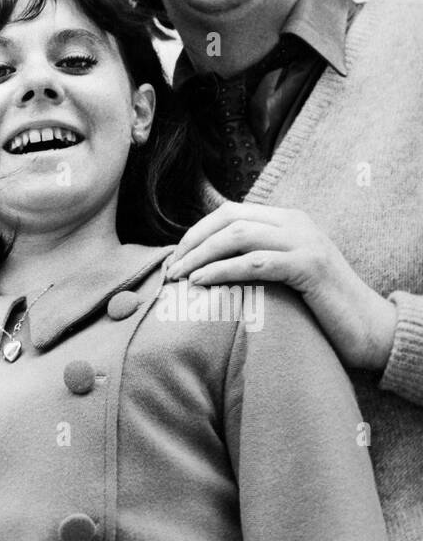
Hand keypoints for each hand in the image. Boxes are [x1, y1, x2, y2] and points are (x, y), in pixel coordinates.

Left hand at [167, 202, 396, 371]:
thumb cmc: (322, 307)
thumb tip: (208, 262)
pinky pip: (255, 262)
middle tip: (170, 269)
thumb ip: (258, 258)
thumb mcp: (287, 272)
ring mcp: (304, 242)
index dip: (196, 232)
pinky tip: (202, 282)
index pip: (229, 213)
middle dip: (193, 243)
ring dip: (201, 256)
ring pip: (237, 236)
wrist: (370, 328)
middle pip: (228, 220)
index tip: (175, 257)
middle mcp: (295, 223)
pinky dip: (222, 270)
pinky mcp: (309, 266)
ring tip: (179, 277)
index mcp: (288, 219)